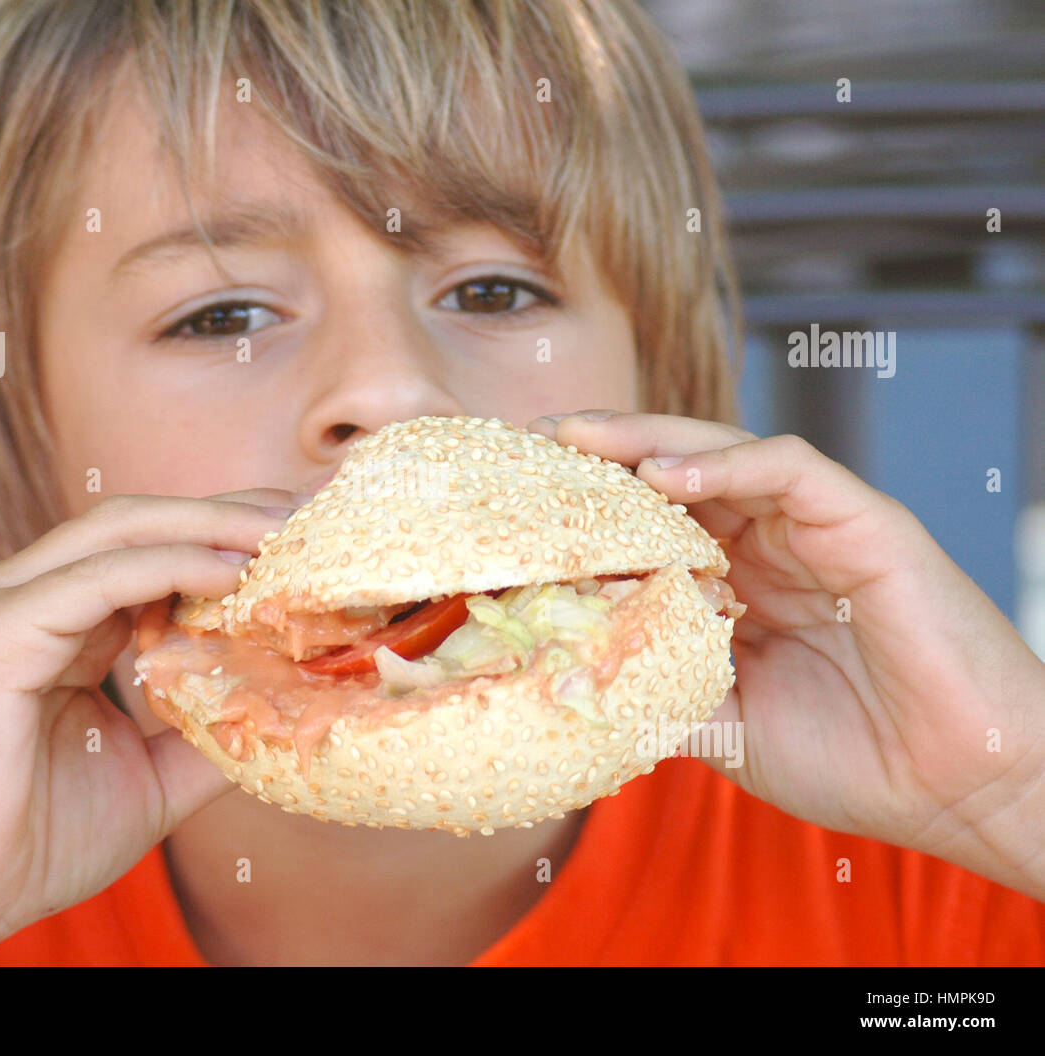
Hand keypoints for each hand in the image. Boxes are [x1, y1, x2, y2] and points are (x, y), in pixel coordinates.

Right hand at [0, 490, 297, 960]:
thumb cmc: (33, 840)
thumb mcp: (153, 777)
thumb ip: (210, 734)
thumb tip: (287, 713)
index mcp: (57, 619)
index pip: (149, 547)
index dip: (225, 534)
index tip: (303, 539)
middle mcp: (26, 595)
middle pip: (139, 521)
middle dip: (227, 512)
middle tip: (306, 517)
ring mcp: (1, 605)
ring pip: (119, 531)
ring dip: (209, 526)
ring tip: (284, 534)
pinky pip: (97, 579)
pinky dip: (168, 567)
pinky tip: (230, 575)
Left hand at [529, 411, 1044, 898]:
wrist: (961, 789)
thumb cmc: (856, 759)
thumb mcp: (728, 726)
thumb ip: (663, 687)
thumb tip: (570, 679)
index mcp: (742, 584)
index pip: (656, 521)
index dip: (594, 506)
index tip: (526, 502)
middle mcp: (774, 544)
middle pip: (679, 473)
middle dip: (605, 450)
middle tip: (537, 438)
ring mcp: (818, 528)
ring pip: (725, 454)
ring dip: (648, 440)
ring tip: (580, 437)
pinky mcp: (865, 522)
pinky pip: (790, 468)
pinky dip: (727, 463)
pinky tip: (663, 477)